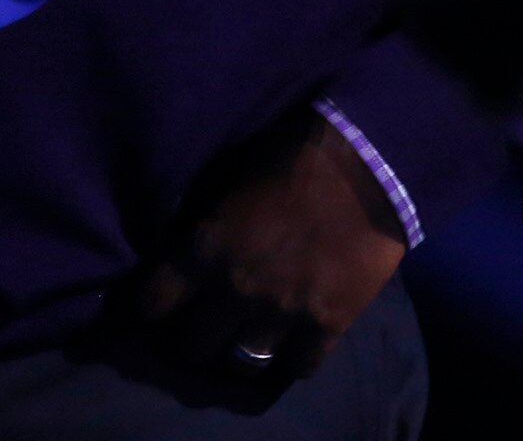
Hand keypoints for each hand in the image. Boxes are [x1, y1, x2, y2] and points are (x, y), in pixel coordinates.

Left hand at [136, 109, 408, 379]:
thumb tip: (189, 247)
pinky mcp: (328, 324)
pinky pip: (300, 367)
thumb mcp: (232, 181)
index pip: (154, 302)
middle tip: (207, 325)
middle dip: (196, 337)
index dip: (155, 306)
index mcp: (205, 249)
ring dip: (240, 354)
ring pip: (242, 365)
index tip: (163, 305)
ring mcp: (282, 314)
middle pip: (195, 347)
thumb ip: (209, 225)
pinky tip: (294, 346)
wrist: (368, 163)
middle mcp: (235, 290)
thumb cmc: (294, 155)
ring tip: (246, 343)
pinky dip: (294, 360)